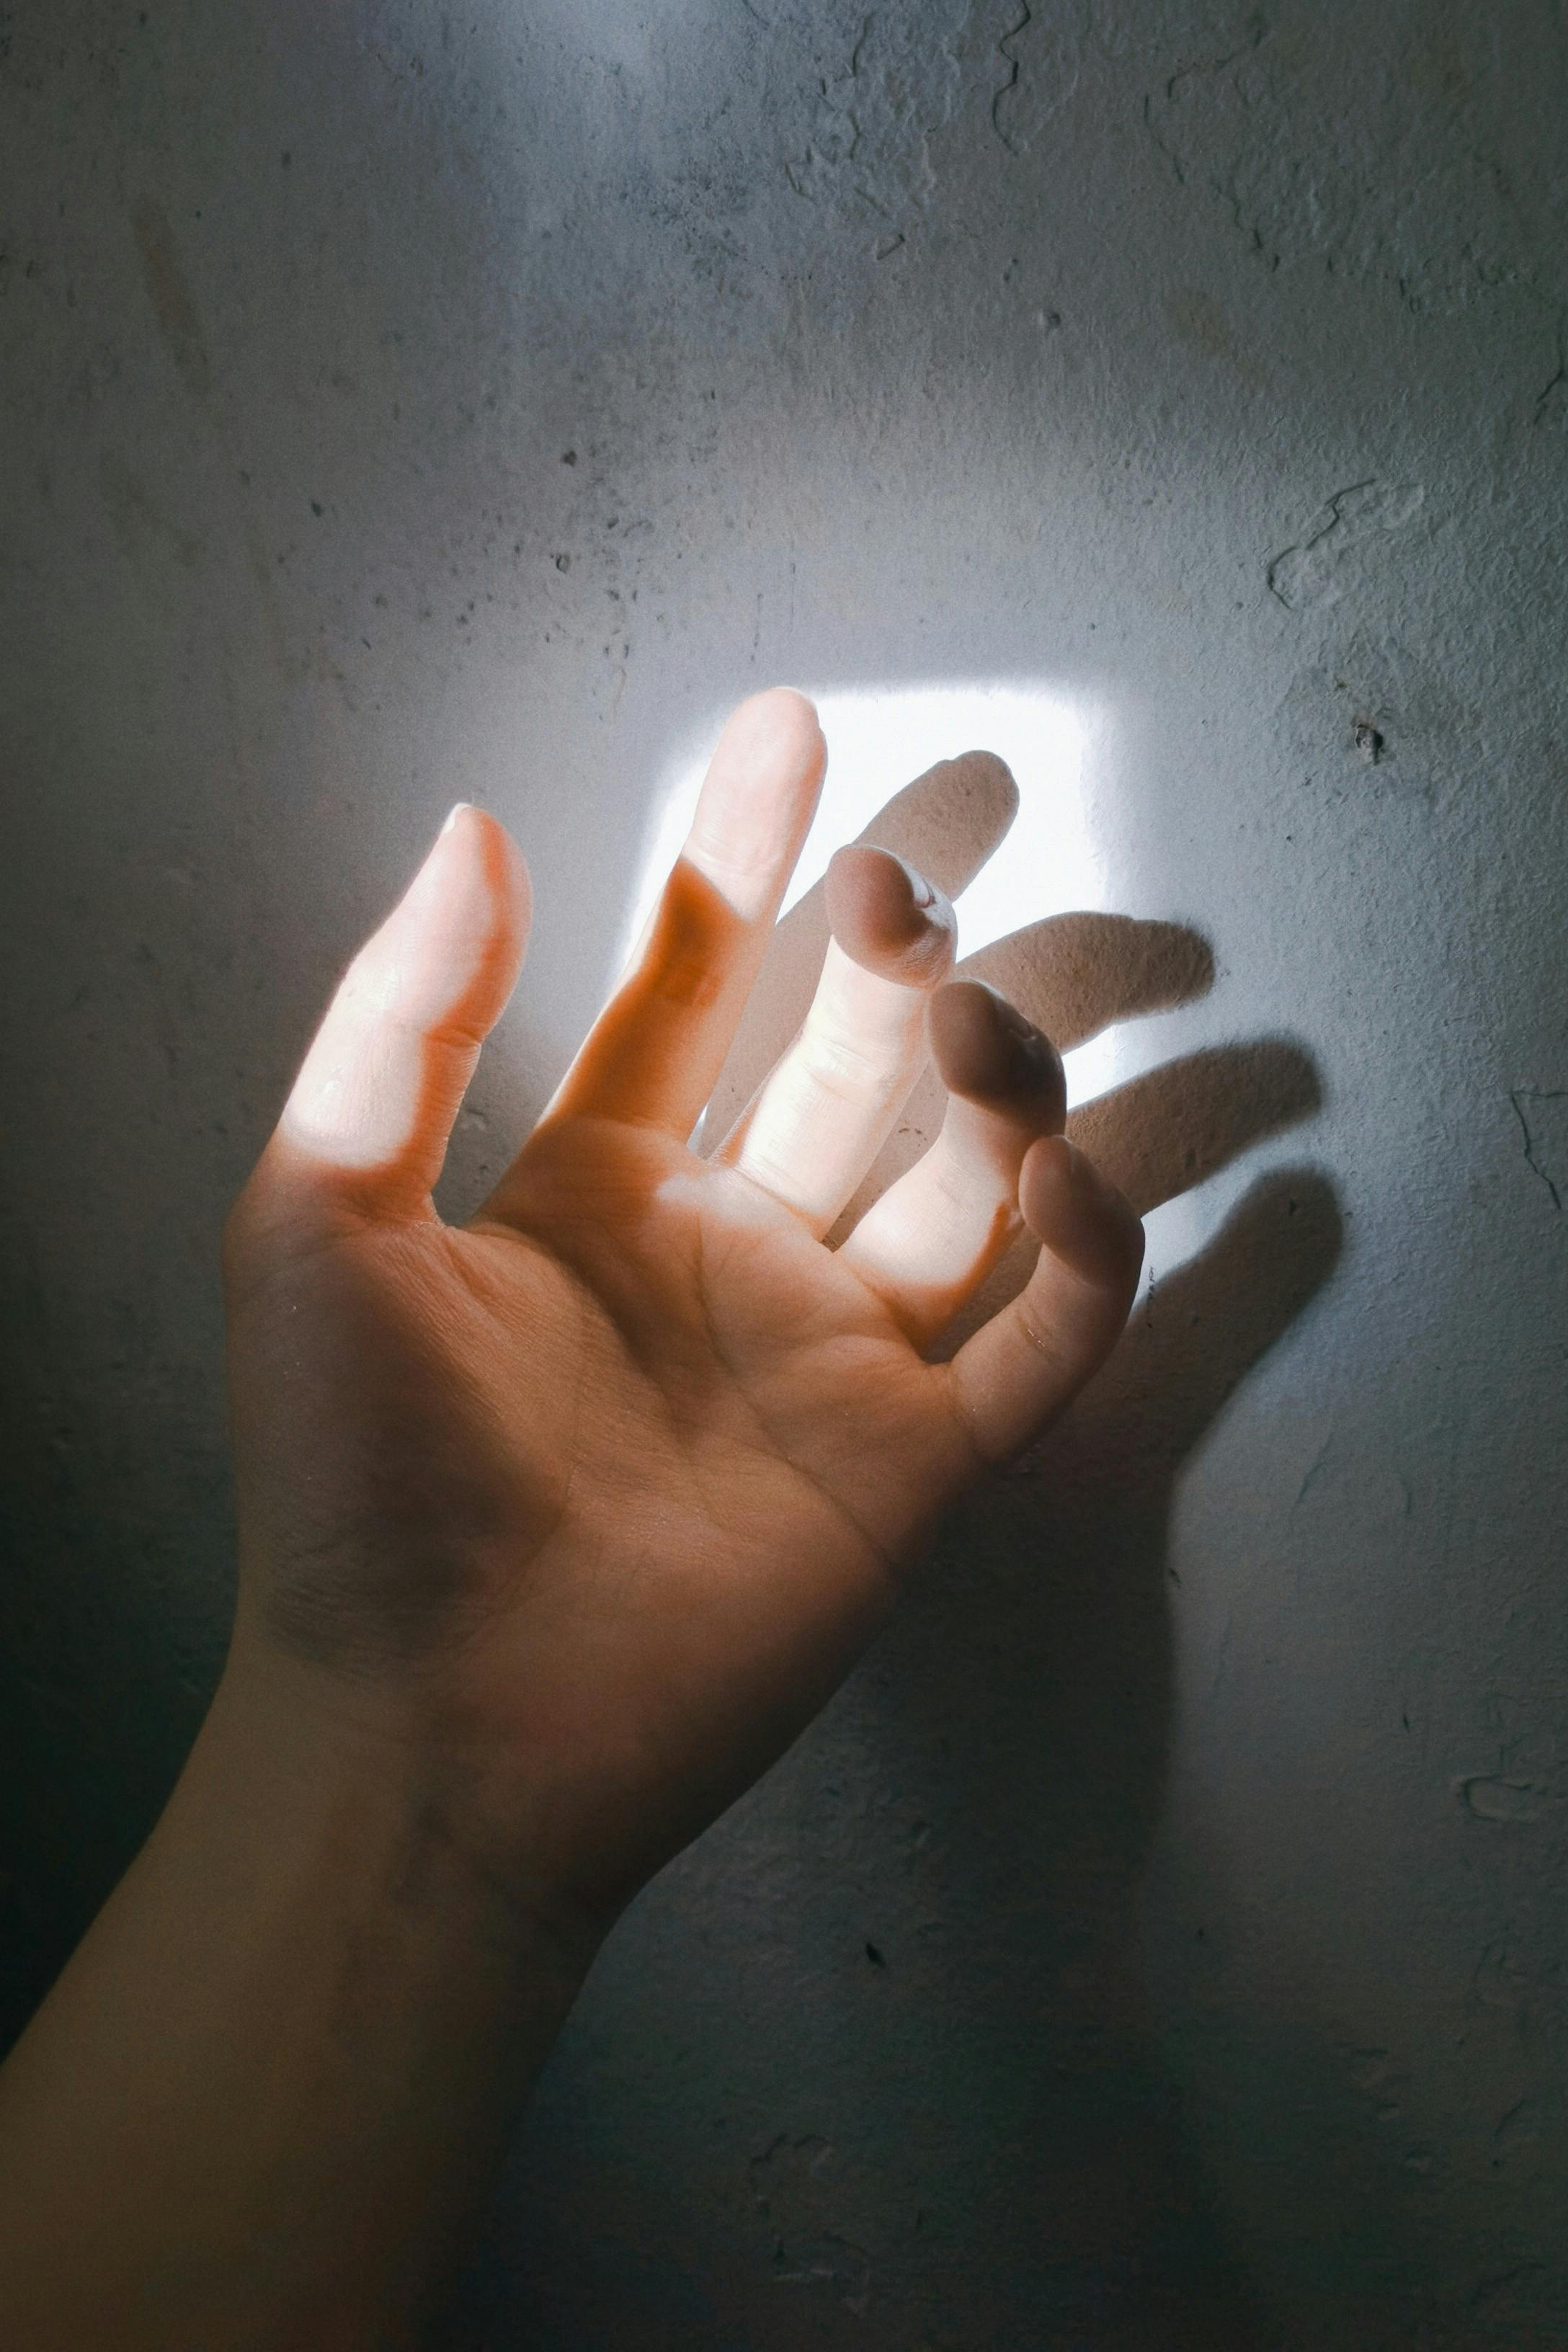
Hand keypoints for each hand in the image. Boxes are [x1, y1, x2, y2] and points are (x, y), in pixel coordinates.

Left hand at [221, 688, 1142, 1950]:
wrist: (430, 1730)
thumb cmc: (350, 1483)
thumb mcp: (320, 1217)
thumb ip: (405, 1021)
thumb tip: (474, 823)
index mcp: (597, 1191)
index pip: (692, 984)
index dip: (739, 853)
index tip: (793, 724)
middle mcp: (731, 1257)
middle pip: (855, 1063)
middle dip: (895, 950)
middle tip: (908, 878)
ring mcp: (831, 1360)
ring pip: (968, 1180)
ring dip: (997, 1079)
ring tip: (970, 1020)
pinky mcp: (912, 1469)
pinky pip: (1039, 1343)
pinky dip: (1082, 1258)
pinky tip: (1063, 1176)